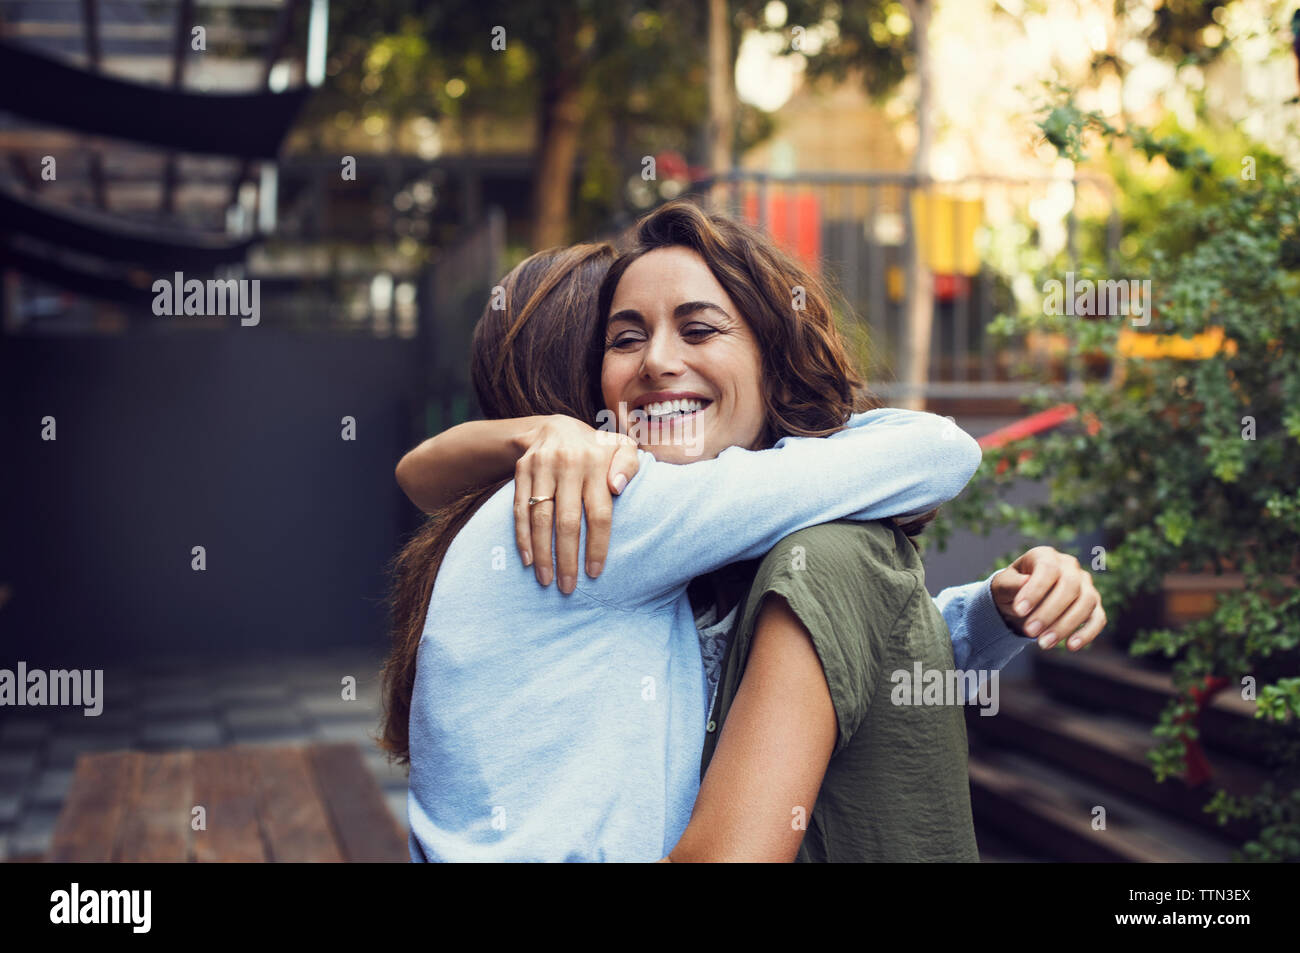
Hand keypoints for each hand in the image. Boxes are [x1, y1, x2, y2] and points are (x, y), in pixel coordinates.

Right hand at [512, 415, 639, 592]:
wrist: (554, 427)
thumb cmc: (597, 449)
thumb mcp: (622, 447)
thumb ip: (628, 465)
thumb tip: (619, 486)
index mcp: (596, 462)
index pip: (599, 512)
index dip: (597, 545)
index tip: (595, 572)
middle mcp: (568, 464)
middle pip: (567, 520)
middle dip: (567, 557)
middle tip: (568, 587)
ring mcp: (541, 467)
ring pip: (540, 517)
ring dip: (542, 552)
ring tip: (546, 579)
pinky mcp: (521, 471)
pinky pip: (519, 509)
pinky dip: (522, 536)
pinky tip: (528, 559)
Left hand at [991, 546, 1106, 650]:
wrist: (1022, 602)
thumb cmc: (1012, 590)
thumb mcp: (1003, 586)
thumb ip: (1011, 584)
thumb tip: (1025, 582)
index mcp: (1046, 556)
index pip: (1048, 568)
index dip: (1035, 590)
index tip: (1019, 611)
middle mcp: (1070, 567)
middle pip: (1070, 586)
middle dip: (1049, 612)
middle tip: (1029, 631)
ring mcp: (1085, 586)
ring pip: (1086, 602)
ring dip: (1065, 625)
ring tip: (1043, 643)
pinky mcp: (1094, 606)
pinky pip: (1098, 619)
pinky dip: (1087, 633)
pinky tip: (1071, 646)